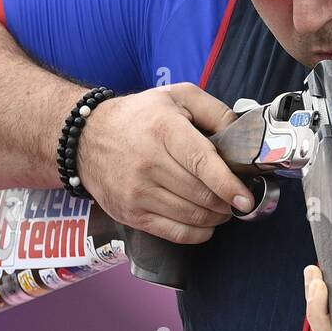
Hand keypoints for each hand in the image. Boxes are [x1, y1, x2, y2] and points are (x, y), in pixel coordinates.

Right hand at [75, 82, 255, 243]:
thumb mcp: (178, 96)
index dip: (228, 184)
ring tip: (224, 207)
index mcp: (163, 129)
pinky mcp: (131, 213)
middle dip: (227, 201)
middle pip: (201, 194)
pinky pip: (174, 233)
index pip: (201, 162)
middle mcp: (148, 162)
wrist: (86, 137)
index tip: (246, 198)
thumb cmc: (139, 116)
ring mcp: (137, 192)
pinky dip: (198, 233)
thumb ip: (214, 111)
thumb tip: (241, 135)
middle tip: (238, 198)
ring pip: (191, 216)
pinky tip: (206, 223)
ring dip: (216, 217)